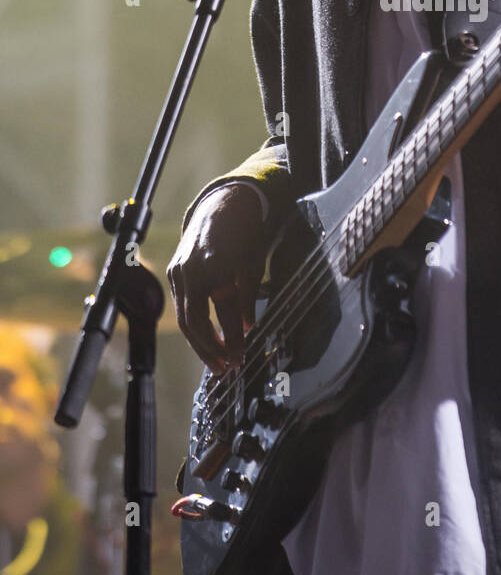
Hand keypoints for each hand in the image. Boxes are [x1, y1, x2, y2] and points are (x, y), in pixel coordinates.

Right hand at [166, 184, 269, 373]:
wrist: (220, 206)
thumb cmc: (244, 234)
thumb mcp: (254, 263)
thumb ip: (248, 296)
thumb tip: (247, 329)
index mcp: (217, 262)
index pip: (223, 310)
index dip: (233, 336)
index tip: (242, 356)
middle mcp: (192, 268)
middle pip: (195, 320)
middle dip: (211, 348)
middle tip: (227, 368)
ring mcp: (178, 270)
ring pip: (184, 317)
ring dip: (200, 344)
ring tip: (217, 363)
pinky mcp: (173, 272)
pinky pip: (181, 307)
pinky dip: (194, 327)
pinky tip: (207, 342)